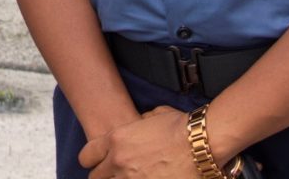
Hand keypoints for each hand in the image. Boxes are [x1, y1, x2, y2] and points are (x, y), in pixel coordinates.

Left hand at [79, 105, 197, 178]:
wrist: (202, 144)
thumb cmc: (181, 127)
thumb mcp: (153, 116)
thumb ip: (138, 125)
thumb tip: (140, 126)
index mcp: (116, 140)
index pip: (87, 156)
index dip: (92, 160)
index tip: (98, 163)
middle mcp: (119, 162)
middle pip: (96, 178)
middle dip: (104, 176)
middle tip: (116, 174)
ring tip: (133, 177)